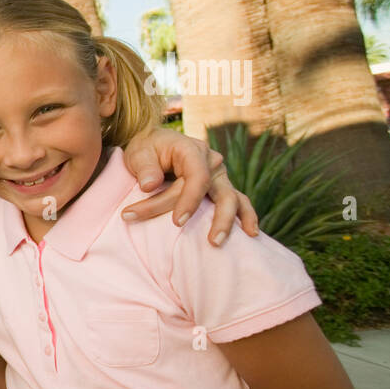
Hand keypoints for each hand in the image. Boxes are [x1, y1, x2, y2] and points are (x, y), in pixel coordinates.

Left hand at [119, 130, 259, 244]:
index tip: (177, 222)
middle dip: (218, 218)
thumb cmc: (146, 150)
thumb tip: (149, 185)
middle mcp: (212, 162)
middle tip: (212, 241)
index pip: (197, 177)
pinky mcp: (220, 187)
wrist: (153, 146)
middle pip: (221, 192)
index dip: (189, 200)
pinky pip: (238, 202)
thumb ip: (144, 168)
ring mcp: (219, 176)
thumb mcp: (138, 153)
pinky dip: (246, 216)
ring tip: (220, 243)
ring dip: (231, 222)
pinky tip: (251, 233)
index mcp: (192, 150)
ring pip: (233, 199)